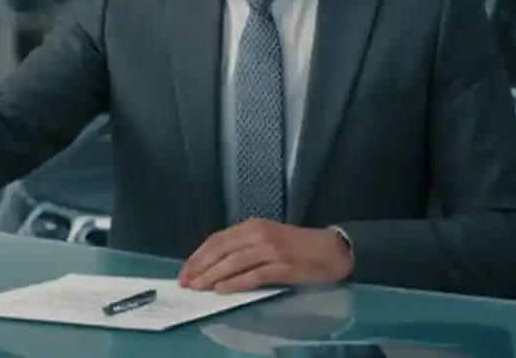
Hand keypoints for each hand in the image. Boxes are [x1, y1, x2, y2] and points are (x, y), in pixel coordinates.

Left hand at [177, 219, 352, 293]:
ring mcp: (271, 249)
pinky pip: (254, 275)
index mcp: (251, 226)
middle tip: (186, 281)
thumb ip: (242, 246)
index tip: (185, 270)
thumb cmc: (295, 245)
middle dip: (200, 266)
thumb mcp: (266, 238)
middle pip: (221, 249)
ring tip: (199, 287)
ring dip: (213, 275)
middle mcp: (258, 234)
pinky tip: (222, 290)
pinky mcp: (283, 266)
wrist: (330, 249)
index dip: (198, 255)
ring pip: (234, 262)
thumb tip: (213, 264)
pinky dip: (235, 282)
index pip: (217, 239)